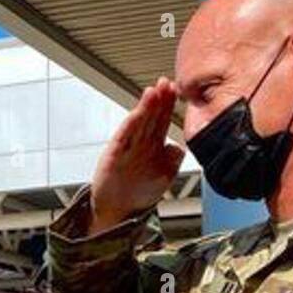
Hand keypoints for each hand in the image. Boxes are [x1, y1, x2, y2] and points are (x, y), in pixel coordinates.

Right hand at [89, 77, 186, 233]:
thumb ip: (172, 160)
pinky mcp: (114, 155)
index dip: (168, 105)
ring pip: (139, 123)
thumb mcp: (164, 177)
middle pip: (151, 117)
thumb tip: (177, 146)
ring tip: (153, 91)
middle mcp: (140, 143)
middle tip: (166, 82)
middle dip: (159, 100)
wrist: (117, 210)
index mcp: (152, 146)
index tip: (176, 89)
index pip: (161, 120)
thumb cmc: (139, 193)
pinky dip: (130, 124)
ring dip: (146, 107)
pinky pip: (124, 136)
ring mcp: (127, 148)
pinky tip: (136, 112)